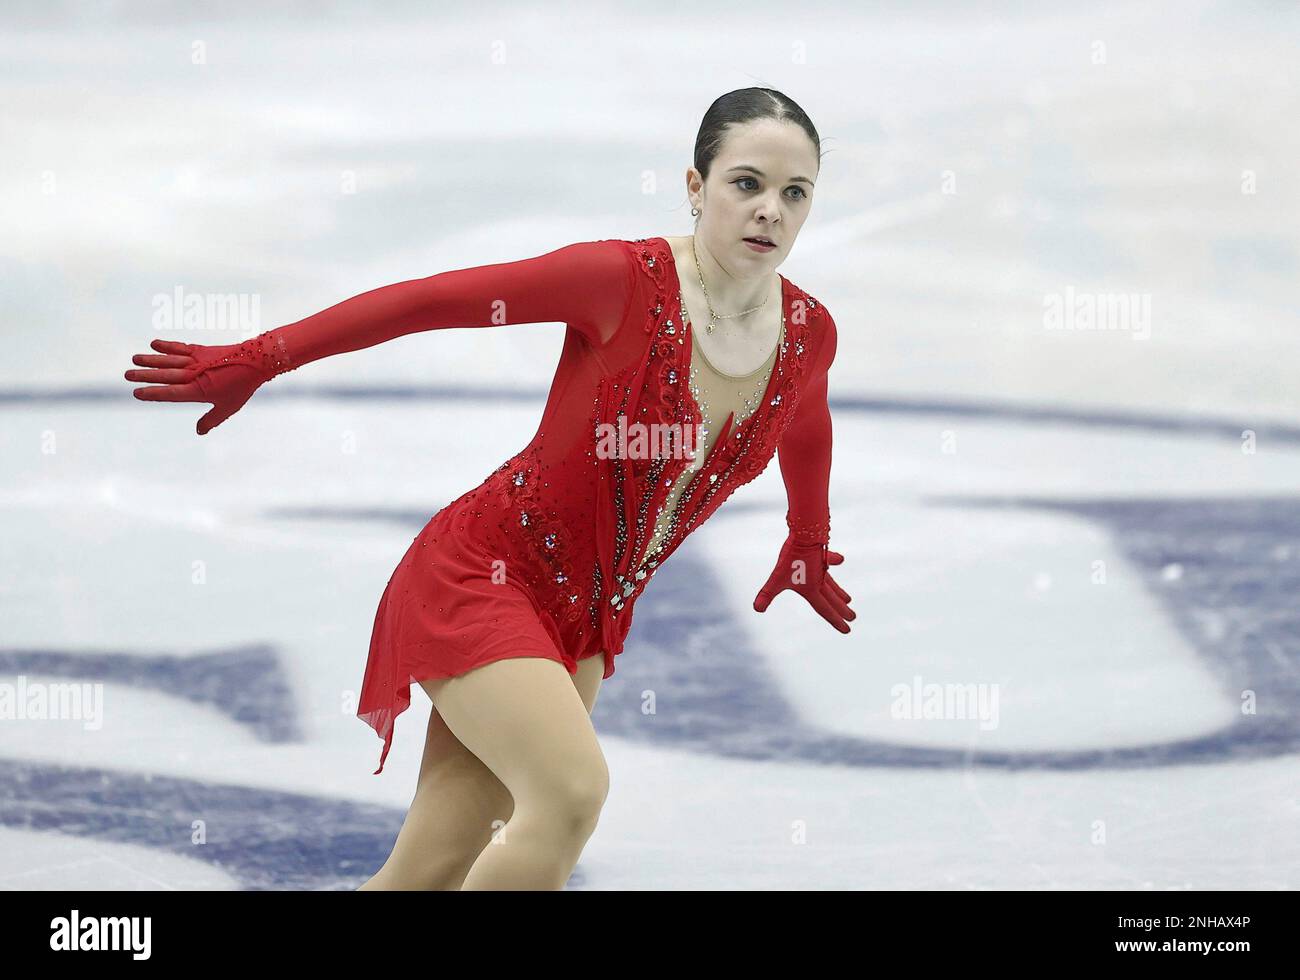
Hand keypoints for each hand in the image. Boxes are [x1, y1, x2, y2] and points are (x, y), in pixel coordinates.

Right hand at [125, 338, 273, 434]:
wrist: (257, 361)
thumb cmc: (242, 387)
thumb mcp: (228, 407)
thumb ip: (211, 419)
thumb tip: (199, 431)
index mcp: (198, 390)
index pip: (170, 393)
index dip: (152, 393)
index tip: (136, 393)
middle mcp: (193, 374)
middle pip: (164, 375)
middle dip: (145, 375)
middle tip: (126, 375)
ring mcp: (196, 360)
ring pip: (169, 359)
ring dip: (150, 359)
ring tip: (134, 359)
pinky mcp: (201, 350)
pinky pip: (180, 347)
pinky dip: (167, 345)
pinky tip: (153, 344)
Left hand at [753, 537, 853, 632]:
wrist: (806, 534)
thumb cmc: (792, 558)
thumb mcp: (777, 578)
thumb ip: (767, 594)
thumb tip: (757, 609)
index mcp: (811, 589)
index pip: (824, 610)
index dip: (835, 621)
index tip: (847, 630)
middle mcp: (819, 581)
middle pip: (832, 599)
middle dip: (842, 610)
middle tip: (853, 617)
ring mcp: (821, 568)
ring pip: (832, 584)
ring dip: (839, 592)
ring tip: (848, 599)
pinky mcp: (820, 555)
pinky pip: (829, 560)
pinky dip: (834, 560)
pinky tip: (840, 560)